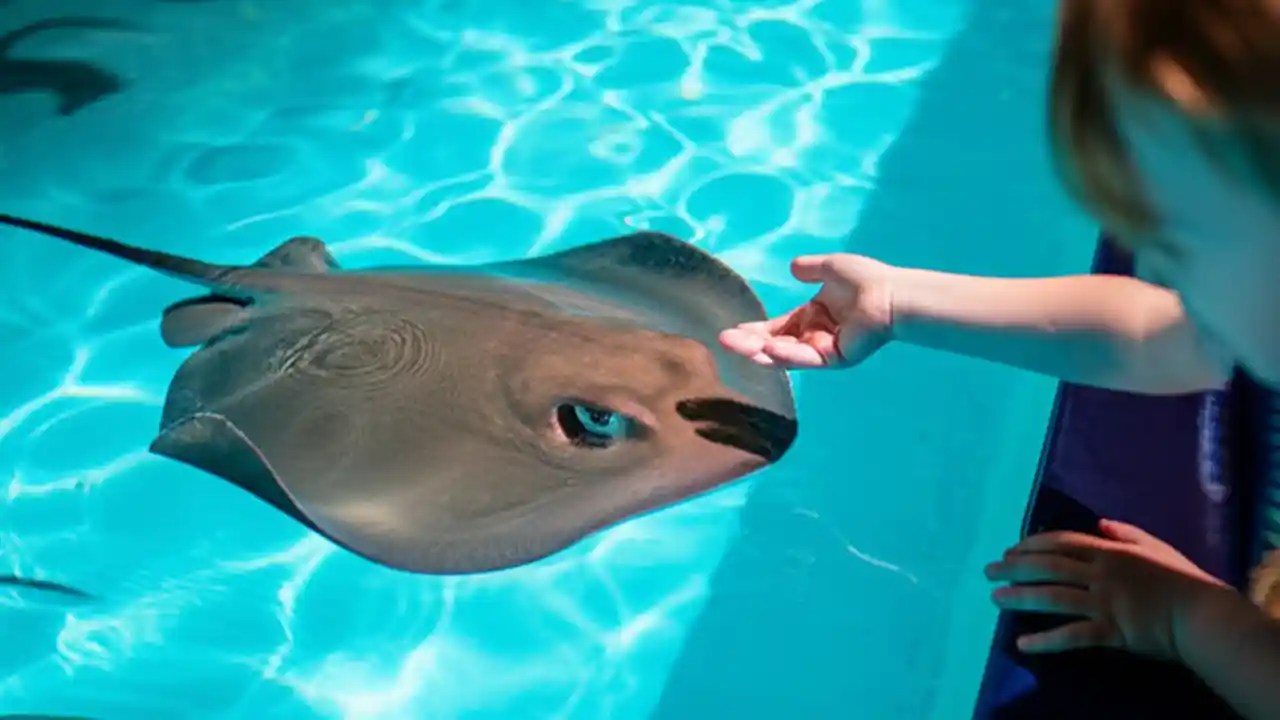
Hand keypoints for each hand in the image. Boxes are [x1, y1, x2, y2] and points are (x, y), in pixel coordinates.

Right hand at [718, 254, 896, 368]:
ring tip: (734, 346)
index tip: (733, 330)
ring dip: (758, 351)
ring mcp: (823, 349)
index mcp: (812, 318)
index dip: (755, 329)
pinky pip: (805, 357)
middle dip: (748, 344)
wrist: (891, 294)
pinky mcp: (834, 358)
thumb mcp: (831, 267)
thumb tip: (792, 266)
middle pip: (774, 344)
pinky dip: (785, 354)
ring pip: (784, 354)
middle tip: (723, 341)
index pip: (776, 327)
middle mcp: (814, 336)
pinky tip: (767, 348)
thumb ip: (811, 268)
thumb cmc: (867, 280)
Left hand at [984, 518, 1229, 660]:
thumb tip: (1100, 522)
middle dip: (1014, 567)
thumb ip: (1126, 533)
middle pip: (1048, 566)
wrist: (1204, 616)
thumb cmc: (1182, 579)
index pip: (1060, 542)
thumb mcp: (1155, 547)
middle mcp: (1101, 573)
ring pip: (1054, 597)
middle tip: (988, 572)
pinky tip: (1023, 643)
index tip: (1009, 550)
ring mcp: (1105, 602)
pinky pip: (1073, 635)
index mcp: (1109, 551)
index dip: (1030, 545)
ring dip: (1020, 597)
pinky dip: (1046, 640)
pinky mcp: (1112, 631)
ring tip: (995, 599)